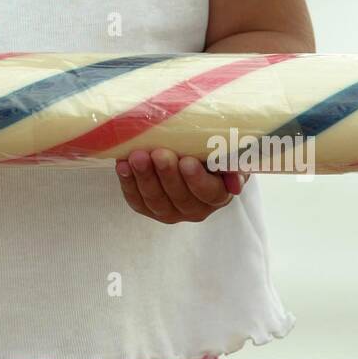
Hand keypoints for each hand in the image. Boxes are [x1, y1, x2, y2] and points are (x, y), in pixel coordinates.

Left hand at [115, 147, 249, 223]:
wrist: (189, 150)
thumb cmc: (211, 148)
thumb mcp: (229, 150)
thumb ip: (232, 161)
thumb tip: (235, 184)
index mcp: (219, 195)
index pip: (210, 193)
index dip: (197, 180)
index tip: (187, 161)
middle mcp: (195, 209)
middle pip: (180, 197)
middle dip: (167, 175)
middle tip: (159, 153)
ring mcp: (170, 211)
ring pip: (156, 200)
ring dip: (144, 178)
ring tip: (137, 157)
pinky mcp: (148, 207)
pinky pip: (136, 199)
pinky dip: (128, 183)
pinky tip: (122, 165)